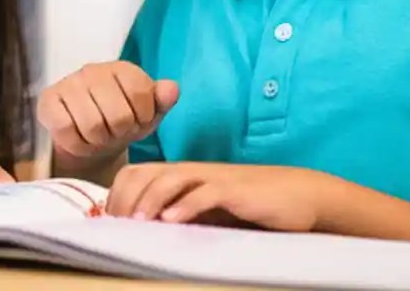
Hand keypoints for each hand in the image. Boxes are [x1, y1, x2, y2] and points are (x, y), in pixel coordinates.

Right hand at [37, 61, 178, 166]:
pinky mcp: (47, 101)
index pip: (140, 93)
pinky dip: (77, 145)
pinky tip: (80, 140)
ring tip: (99, 137)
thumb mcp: (149, 115)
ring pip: (92, 125)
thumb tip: (172, 89)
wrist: (89, 141)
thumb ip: (162, 101)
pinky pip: (66, 130)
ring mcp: (68, 83)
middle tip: (115, 133)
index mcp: (122, 69)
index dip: (142, 118)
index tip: (137, 121)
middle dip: (120, 133)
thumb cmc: (123, 124)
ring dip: (99, 142)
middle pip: (118, 115)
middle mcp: (93, 70)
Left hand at [105, 162, 333, 231]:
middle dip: (125, 199)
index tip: (108, 224)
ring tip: (136, 222)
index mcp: (184, 177)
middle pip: (146, 174)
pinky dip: (186, 206)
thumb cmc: (253, 207)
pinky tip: (172, 220)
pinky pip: (206, 193)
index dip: (117, 196)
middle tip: (116, 226)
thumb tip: (148, 235)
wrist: (301, 195)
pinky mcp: (238, 190)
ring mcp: (215, 179)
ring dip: (149, 200)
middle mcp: (194, 173)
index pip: (136, 175)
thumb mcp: (210, 214)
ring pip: (170, 179)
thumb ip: (182, 217)